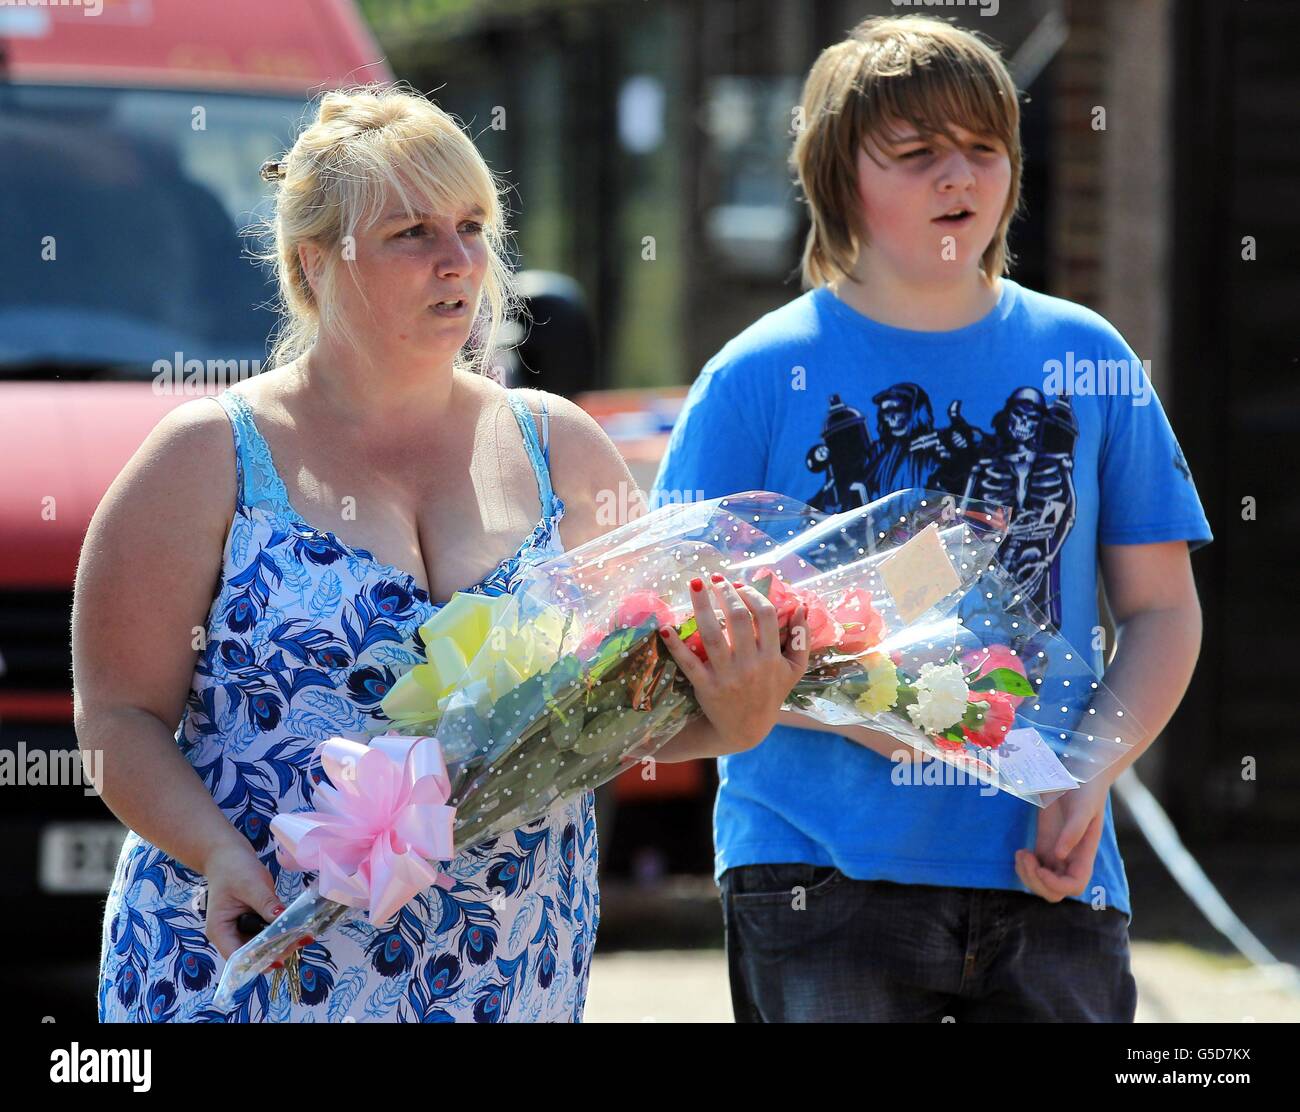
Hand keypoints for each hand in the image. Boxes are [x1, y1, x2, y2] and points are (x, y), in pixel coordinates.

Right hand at [201, 841, 310, 961]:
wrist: (228, 854)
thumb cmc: (233, 868)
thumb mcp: (251, 885)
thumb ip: (266, 904)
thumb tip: (282, 919)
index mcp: (220, 931)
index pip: (238, 957)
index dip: (259, 961)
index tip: (283, 956)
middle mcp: (230, 936)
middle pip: (252, 955)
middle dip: (276, 952)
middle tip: (301, 942)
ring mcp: (242, 930)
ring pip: (263, 946)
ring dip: (281, 943)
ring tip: (304, 937)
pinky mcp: (254, 922)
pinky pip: (268, 933)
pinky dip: (281, 932)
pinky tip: (299, 929)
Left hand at [659, 573, 810, 753]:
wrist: (746, 730)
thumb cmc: (769, 694)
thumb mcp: (793, 670)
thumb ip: (801, 639)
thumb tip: (800, 606)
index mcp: (771, 657)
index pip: (765, 615)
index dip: (751, 595)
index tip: (738, 586)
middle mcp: (750, 665)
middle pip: (738, 619)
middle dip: (726, 594)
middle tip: (715, 579)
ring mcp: (727, 676)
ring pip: (712, 634)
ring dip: (701, 605)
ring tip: (695, 584)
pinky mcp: (705, 687)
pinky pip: (688, 663)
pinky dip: (676, 644)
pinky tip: (665, 627)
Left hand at [1014, 778, 1108, 901]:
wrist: (1078, 773)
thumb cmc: (1085, 789)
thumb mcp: (1082, 807)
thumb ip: (1073, 831)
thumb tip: (1059, 856)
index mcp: (1084, 855)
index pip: (1074, 886)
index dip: (1056, 885)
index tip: (1041, 869)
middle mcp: (1071, 859)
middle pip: (1055, 891)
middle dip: (1037, 882)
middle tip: (1025, 857)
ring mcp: (1056, 853)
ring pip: (1042, 882)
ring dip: (1028, 875)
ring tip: (1021, 854)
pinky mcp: (1044, 844)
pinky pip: (1034, 868)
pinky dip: (1024, 867)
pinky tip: (1021, 851)